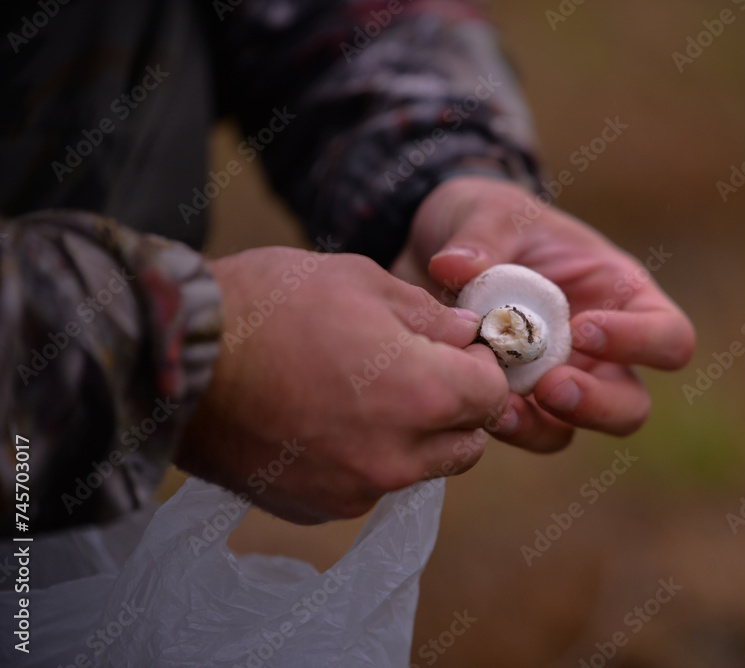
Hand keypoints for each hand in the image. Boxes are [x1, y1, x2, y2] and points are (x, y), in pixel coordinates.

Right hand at [179, 247, 509, 522]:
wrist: (170, 356)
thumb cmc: (267, 305)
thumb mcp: (359, 281)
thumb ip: (428, 314)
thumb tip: (465, 334)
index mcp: (424, 396)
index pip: (493, 395)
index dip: (480, 365)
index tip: (455, 348)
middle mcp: (398, 458)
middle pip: (466, 443)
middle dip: (455, 407)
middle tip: (416, 369)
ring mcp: (355, 491)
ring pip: (418, 468)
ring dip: (411, 436)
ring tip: (361, 392)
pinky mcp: (316, 508)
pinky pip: (367, 486)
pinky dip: (364, 458)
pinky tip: (323, 419)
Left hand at [393, 176, 695, 451]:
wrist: (447, 248)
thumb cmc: (495, 221)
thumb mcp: (493, 213)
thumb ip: (482, 239)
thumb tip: (452, 266)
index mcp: (622, 296)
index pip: (669, 336)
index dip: (638, 341)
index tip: (583, 327)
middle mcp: (603, 353)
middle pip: (632, 405)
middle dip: (597, 404)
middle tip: (551, 386)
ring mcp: (562, 382)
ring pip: (579, 428)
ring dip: (547, 425)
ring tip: (505, 407)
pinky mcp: (520, 402)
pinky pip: (530, 430)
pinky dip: (510, 427)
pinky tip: (482, 409)